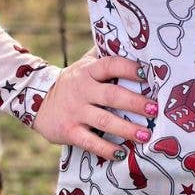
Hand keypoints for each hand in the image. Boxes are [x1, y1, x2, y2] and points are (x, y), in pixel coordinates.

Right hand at [33, 47, 156, 160]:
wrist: (39, 102)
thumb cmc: (75, 82)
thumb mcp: (85, 65)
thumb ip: (104, 54)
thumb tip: (133, 41)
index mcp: (88, 71)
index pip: (110, 65)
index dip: (129, 68)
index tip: (147, 74)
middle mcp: (82, 89)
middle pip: (111, 95)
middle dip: (135, 103)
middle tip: (154, 109)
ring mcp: (75, 111)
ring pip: (104, 120)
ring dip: (127, 129)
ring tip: (146, 134)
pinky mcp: (69, 131)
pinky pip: (90, 142)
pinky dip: (106, 148)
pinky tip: (121, 152)